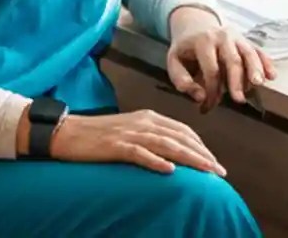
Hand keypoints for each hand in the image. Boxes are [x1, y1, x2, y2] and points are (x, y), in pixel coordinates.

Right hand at [49, 110, 226, 175]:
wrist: (68, 131)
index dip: (200, 145)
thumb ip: (150, 136)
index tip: (213, 159)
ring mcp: (129, 133)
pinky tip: (170, 171)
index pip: (182, 130)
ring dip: (190, 158)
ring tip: (206, 171)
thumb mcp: (129, 129)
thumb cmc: (98, 134)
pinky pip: (140, 153)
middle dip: (203, 154)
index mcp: (148, 117)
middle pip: (180, 138)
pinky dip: (156, 161)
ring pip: (167, 145)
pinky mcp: (116, 145)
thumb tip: (172, 152)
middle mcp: (143, 122)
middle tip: (219, 170)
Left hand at [166, 6, 276, 112]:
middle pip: (233, 59)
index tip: (208, 106)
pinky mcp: (246, 40)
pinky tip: (272, 75)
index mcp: (203, 41)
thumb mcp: (174, 61)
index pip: (211, 69)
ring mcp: (237, 37)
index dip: (211, 90)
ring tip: (259, 84)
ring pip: (249, 53)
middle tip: (239, 99)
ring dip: (256, 69)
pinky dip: (266, 62)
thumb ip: (181, 80)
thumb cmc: (186, 48)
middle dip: (236, 80)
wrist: (196, 25)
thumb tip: (200, 97)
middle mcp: (222, 37)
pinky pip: (258, 51)